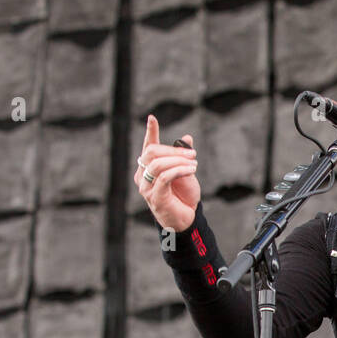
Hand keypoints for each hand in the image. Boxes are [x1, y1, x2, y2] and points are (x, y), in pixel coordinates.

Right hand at [135, 114, 199, 232]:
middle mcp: (142, 177)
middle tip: (192, 153)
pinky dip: (179, 170)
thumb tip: (187, 138)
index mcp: (148, 169)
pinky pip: (164, 177)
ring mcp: (146, 188)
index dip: (149, 132)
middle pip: (151, 152)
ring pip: (158, 164)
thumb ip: (183, 156)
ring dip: (178, 160)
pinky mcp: (155, 197)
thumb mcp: (186, 172)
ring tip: (193, 163)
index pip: (147, 147)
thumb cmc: (183, 196)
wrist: (187, 219)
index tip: (152, 118)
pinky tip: (190, 170)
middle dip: (173, 150)